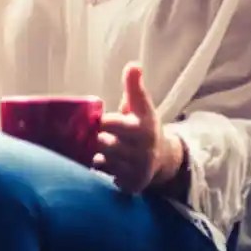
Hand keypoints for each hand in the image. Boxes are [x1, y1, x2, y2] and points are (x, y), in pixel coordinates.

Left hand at [94, 63, 184, 192]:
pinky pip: (104, 177)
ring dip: (94, 154)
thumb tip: (133, 65)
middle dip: (94, 138)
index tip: (94, 119)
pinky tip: (102, 163)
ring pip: (101, 161)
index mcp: (142, 127)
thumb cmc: (142, 125)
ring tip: (96, 147)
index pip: (112, 123)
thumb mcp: (141, 105)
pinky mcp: (131, 185)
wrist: (161, 158)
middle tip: (89, 134)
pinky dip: (99, 170)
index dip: (99, 121)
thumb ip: (133, 87)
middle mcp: (142, 150)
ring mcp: (137, 169)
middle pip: (102, 143)